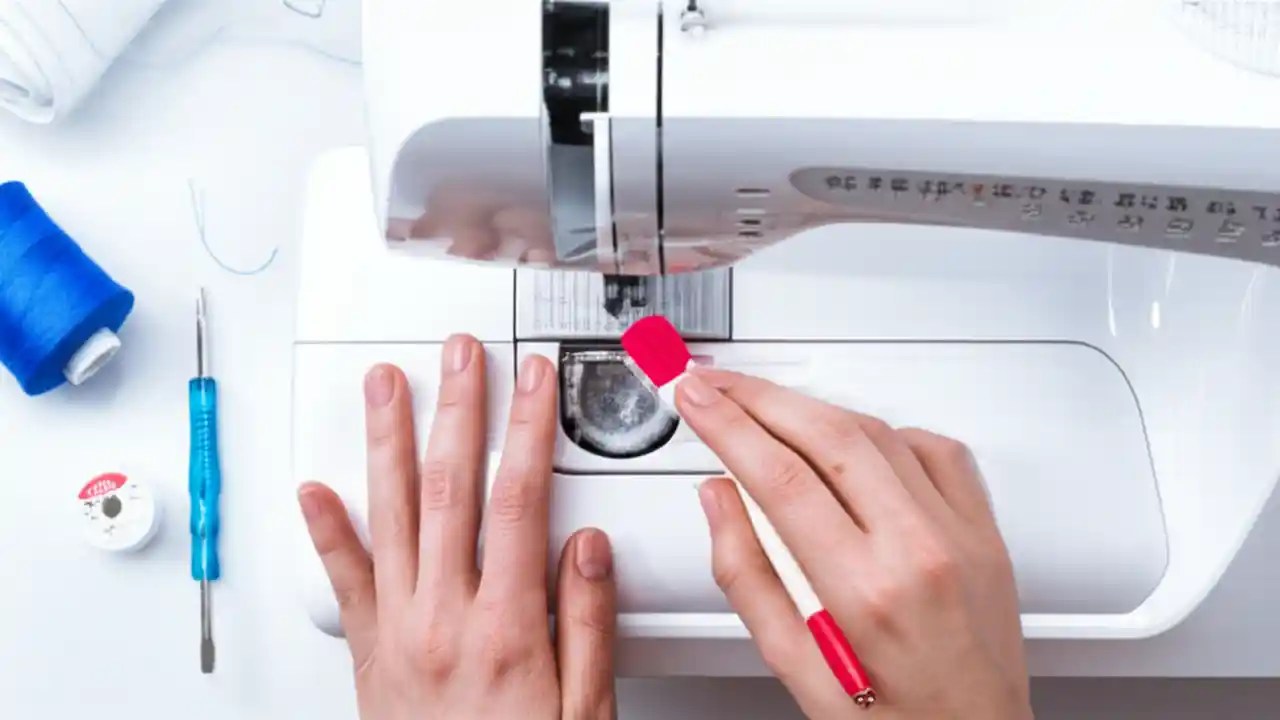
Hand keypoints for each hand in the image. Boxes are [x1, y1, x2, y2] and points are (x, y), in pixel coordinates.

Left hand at [298, 335, 616, 719]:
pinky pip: (343, 581)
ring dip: (388, 441)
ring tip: (386, 386)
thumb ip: (587, 623)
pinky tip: (316, 487)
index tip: (534, 381)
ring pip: (390, 514)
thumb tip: (588, 547)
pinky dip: (326, 529)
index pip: (519, 501)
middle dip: (456, 409)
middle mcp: (444, 618)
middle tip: (460, 355)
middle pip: (448, 489)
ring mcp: (399, 630)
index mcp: (508, 627)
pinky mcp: (370, 649)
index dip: (527, 430)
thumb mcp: (586, 711)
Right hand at [679, 369, 1030, 719]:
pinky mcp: (985, 527)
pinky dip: (881, 429)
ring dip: (812, 405)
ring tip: (765, 402)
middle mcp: (920, 550)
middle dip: (759, 395)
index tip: (694, 397)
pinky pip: (934, 447)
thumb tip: (719, 498)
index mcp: (864, 591)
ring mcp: (961, 532)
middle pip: (828, 434)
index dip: (727, 423)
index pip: (779, 476)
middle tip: (715, 381)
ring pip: (878, 430)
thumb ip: (746, 577)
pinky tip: (848, 437)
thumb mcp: (795, 668)